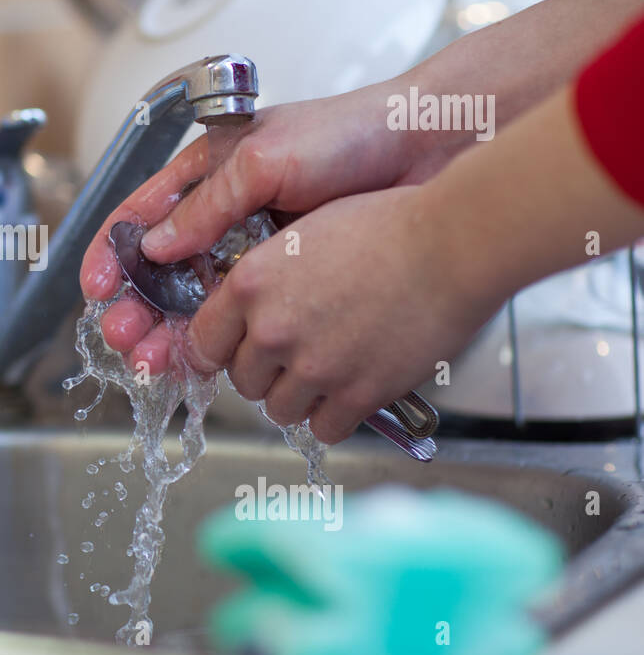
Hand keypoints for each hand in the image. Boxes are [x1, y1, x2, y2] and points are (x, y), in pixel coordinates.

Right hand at [79, 79, 460, 373]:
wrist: (429, 152)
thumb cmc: (352, 133)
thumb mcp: (265, 158)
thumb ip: (209, 203)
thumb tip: (155, 245)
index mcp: (207, 173)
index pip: (140, 215)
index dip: (111, 254)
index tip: (97, 290)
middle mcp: (223, 214)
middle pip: (160, 270)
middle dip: (137, 308)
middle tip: (126, 341)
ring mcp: (254, 249)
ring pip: (196, 300)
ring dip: (170, 333)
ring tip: (155, 363)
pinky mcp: (288, 280)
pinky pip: (241, 317)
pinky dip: (219, 342)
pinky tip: (202, 363)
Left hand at [188, 187, 503, 442]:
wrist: (452, 243)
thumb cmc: (387, 225)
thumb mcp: (302, 235)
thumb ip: (266, 278)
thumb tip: (250, 308)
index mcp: (250, 284)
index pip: (203, 343)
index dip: (221, 349)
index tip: (235, 351)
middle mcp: (272, 330)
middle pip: (242, 381)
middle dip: (265, 372)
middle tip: (296, 355)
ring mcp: (313, 366)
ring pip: (279, 410)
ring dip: (299, 397)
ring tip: (328, 372)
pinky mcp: (357, 394)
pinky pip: (324, 429)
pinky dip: (335, 417)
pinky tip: (351, 391)